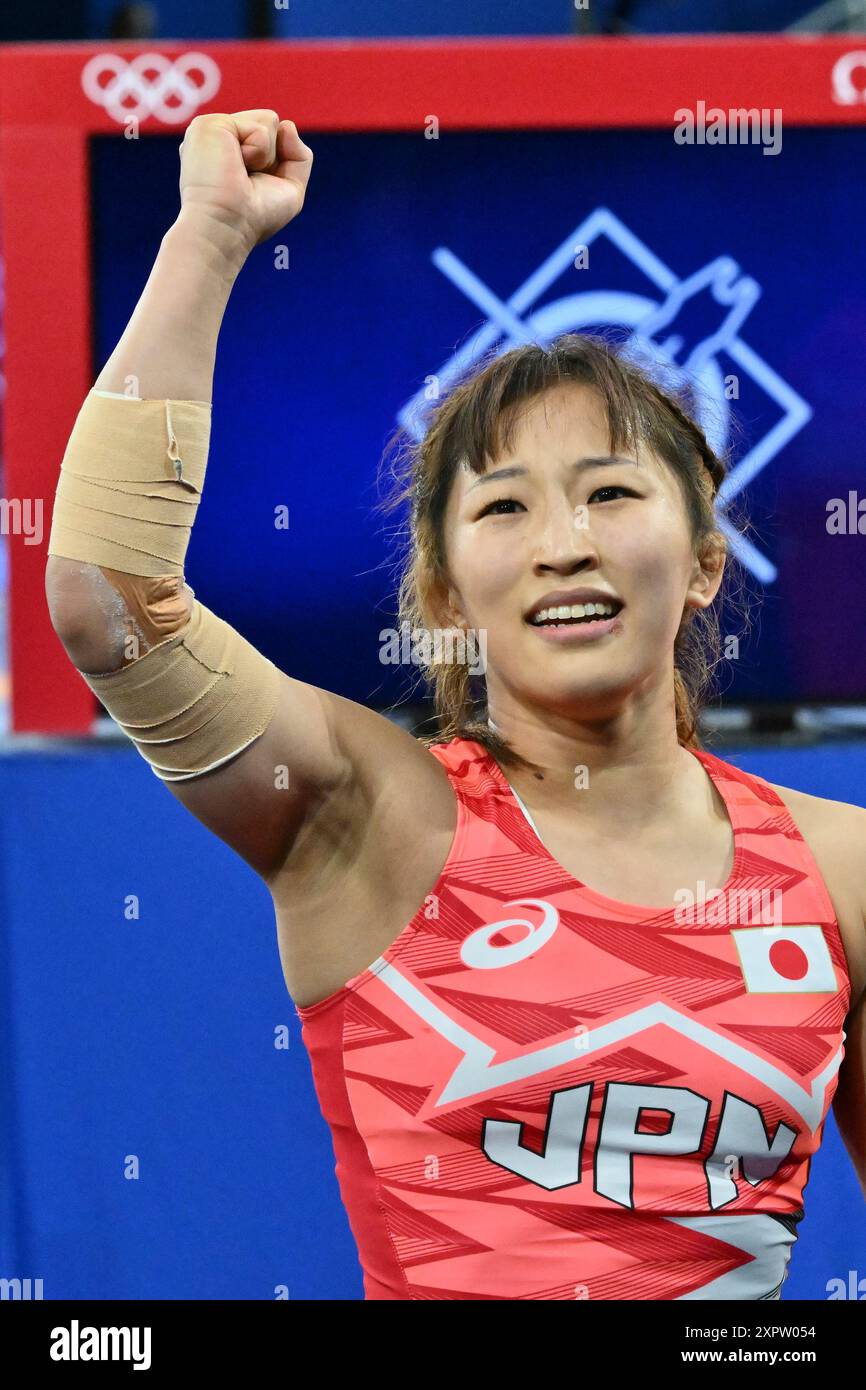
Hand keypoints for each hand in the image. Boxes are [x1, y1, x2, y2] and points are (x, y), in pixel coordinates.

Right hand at [177, 109, 312, 253]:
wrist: (228, 227)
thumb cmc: (255, 218)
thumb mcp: (289, 188)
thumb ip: (298, 155)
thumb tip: (287, 124)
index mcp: (231, 151)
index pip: (273, 138)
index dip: (276, 166)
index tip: (253, 190)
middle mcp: (220, 138)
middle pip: (272, 125)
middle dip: (272, 158)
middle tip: (247, 182)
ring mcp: (213, 128)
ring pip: (269, 120)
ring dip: (266, 155)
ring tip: (240, 173)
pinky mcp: (210, 123)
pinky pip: (262, 125)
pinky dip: (259, 151)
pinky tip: (234, 166)